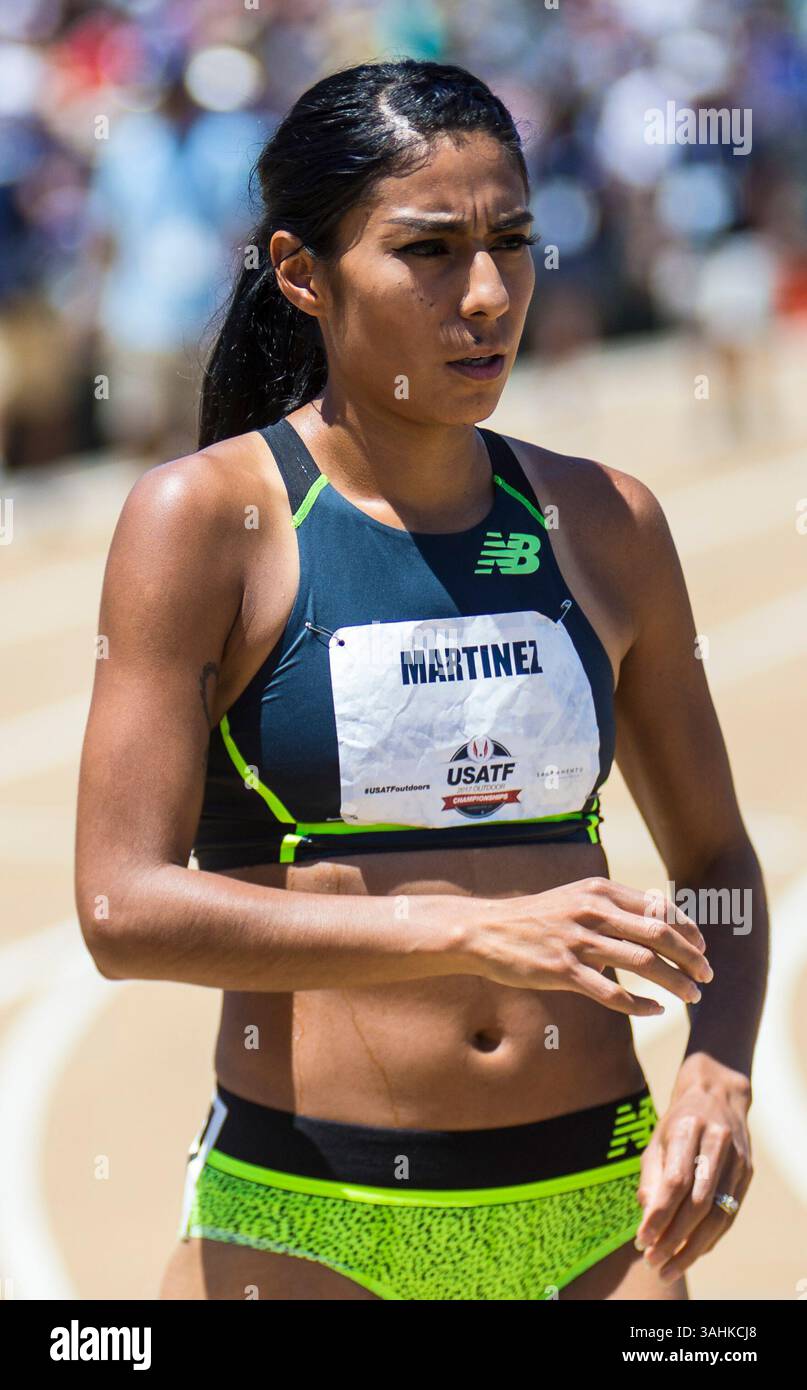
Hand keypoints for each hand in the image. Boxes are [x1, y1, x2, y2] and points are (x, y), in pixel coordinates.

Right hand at [468, 875, 712, 1013]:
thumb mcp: (576, 898)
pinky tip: (655, 1011)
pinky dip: (640, 1005)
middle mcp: (593, 911)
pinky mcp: (563, 971)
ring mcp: (578, 941)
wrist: (486, 930)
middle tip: (707, 976)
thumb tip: (654, 925)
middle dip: (691, 958)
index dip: (687, 930)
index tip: (702, 948)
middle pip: (659, 935)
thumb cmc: (535, 917)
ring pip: (643, 964)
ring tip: (692, 997)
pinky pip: (612, 993)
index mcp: (600, 890)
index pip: (658, 908)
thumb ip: (612, 909)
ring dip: (675, 982)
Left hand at [634, 1062, 752, 1281]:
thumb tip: (646, 1220)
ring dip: (693, 1247)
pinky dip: (710, 1238)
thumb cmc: (679, 1122)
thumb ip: (651, 1178)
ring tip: (670, 1266)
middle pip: (698, 1202)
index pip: (675, 1180)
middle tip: (653, 1261)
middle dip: (674, 1237)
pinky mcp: (747, 1173)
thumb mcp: (657, 1140)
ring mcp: (737, 1159)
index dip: (659, 1214)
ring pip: (718, 1214)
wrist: (718, 1095)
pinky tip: (692, 1251)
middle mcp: (717, 1142)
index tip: (641, 1240)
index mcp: (689, 1129)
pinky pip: (730, 1214)